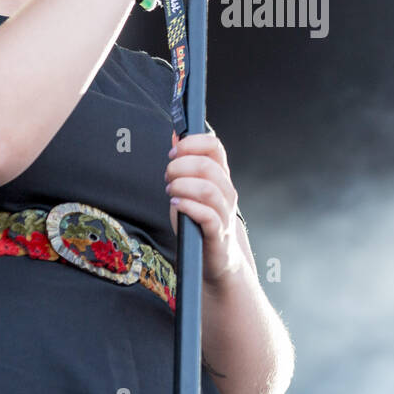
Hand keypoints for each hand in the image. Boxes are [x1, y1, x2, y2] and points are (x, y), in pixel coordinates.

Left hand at [164, 130, 247, 287]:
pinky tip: (176, 205)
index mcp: (220, 176)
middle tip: (167, 176)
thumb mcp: (189, 188)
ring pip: (208, 189)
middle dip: (181, 166)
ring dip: (183, 186)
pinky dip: (188, 206)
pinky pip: (208, 215)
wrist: (214, 260)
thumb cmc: (199, 222)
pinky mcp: (218, 233)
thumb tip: (175, 133)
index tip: (173, 151)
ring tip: (171, 191)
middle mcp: (226, 192)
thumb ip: (184, 162)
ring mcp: (225, 213)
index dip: (192, 143)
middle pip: (208, 166)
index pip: (215, 146)